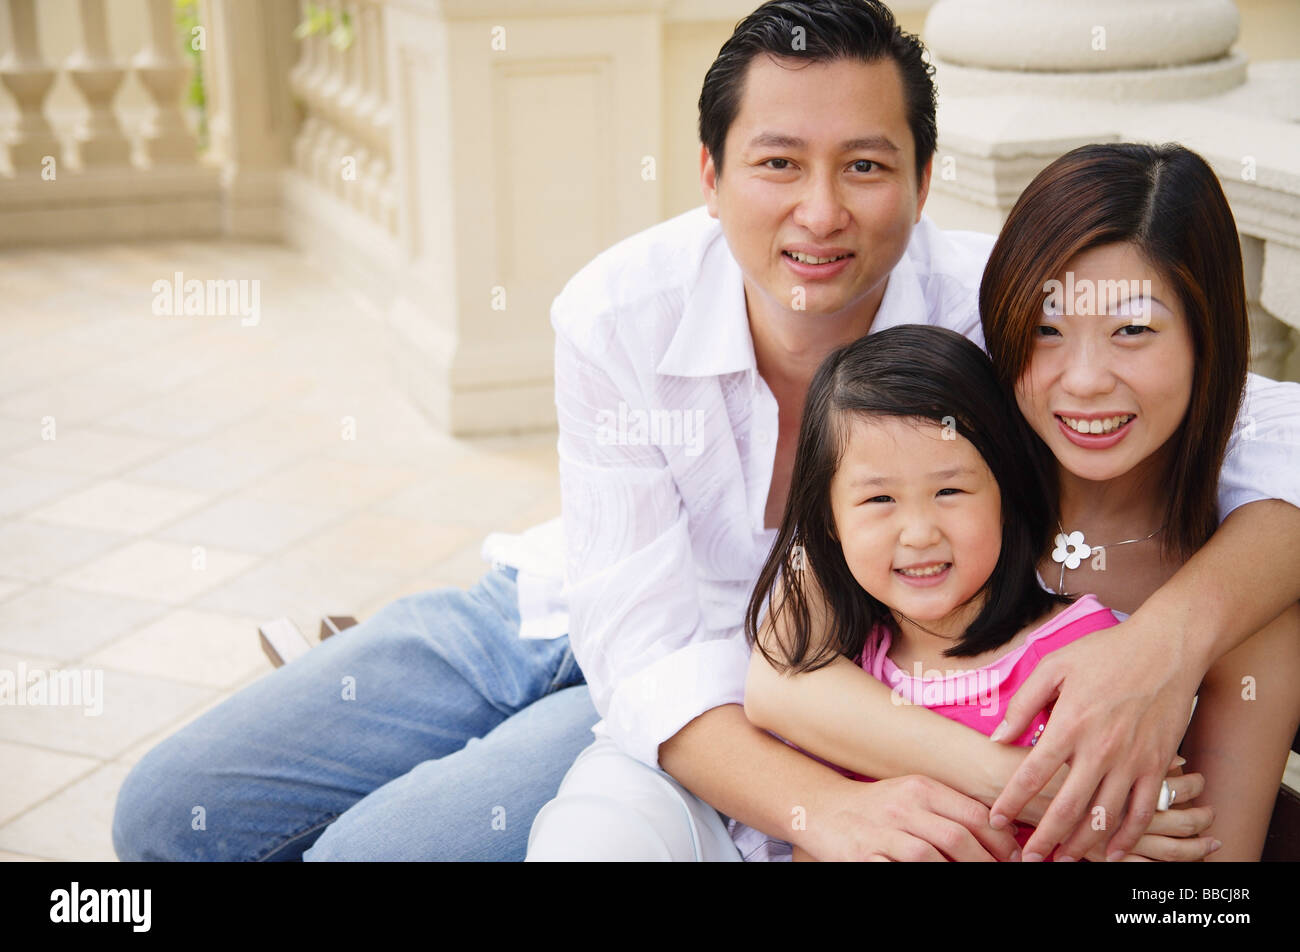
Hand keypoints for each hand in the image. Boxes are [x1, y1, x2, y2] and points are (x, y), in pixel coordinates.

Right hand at [802, 774, 1022, 860]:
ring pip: (928, 858)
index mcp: (921, 788)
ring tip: (974, 882)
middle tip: (1001, 874)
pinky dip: (918, 878)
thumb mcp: (913, 796)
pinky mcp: (861, 856)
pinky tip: (933, 882)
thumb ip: (949, 810)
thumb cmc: (877, 806)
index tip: (1016, 858)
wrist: (822, 808)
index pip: (973, 813)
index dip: (1001, 840)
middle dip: (986, 863)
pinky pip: (896, 872)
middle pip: (956, 838)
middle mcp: (902, 807)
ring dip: (956, 873)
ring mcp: (880, 832)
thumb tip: (999, 836)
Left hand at [987, 615, 1202, 861]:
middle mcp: (1100, 748)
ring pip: (1103, 817)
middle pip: (1066, 806)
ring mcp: (1132, 760)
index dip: (1011, 801)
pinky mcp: (1157, 765)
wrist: (1166, 648)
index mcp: (1069, 723)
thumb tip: (998, 738)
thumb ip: (1024, 704)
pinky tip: (1111, 852)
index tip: (996, 820)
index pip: (1031, 773)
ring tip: (1063, 860)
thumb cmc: (1105, 653)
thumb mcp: (1054, 666)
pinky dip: (1127, 837)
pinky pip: (1142, 811)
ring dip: (1081, 845)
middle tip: (1026, 858)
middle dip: (1044, 837)